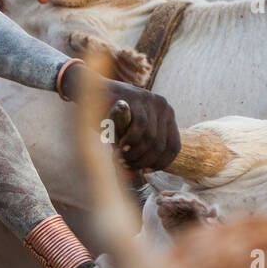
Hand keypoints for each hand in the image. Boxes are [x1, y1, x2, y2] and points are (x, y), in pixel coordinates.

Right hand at [64, 65, 179, 170]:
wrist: (92, 90)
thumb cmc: (111, 116)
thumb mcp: (126, 136)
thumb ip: (132, 153)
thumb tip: (132, 177)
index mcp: (167, 116)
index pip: (174, 146)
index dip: (161, 163)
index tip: (146, 170)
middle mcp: (164, 107)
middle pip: (161, 146)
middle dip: (143, 161)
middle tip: (127, 165)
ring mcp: (152, 101)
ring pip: (151, 139)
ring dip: (135, 154)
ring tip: (122, 157)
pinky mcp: (138, 99)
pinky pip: (140, 128)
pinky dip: (131, 142)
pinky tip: (121, 146)